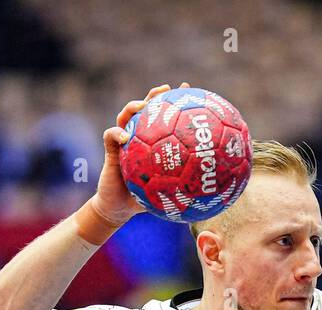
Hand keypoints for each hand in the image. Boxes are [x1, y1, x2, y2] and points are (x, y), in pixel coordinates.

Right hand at [94, 82, 190, 225]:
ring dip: (132, 107)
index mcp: (152, 144)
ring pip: (125, 115)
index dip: (175, 102)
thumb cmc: (143, 200)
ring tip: (142, 106)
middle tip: (167, 89)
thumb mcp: (167, 195)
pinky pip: (110, 136)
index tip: (188, 90)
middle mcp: (138, 138)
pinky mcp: (110, 150)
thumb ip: (184, 189)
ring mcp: (123, 142)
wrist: (118, 208)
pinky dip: (116, 133)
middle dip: (155, 95)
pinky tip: (125, 137)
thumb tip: (211, 190)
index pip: (164, 117)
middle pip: (145, 108)